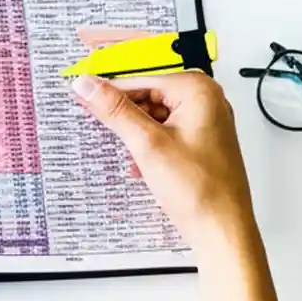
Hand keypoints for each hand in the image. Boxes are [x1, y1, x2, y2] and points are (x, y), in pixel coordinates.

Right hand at [71, 27, 257, 255]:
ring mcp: (201, 121)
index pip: (141, 70)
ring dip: (127, 119)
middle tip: (84, 92)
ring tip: (103, 126)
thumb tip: (86, 84)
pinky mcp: (195, 140)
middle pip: (147, 82)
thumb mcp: (147, 144)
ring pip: (152, 106)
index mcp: (198, 90)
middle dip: (115, 91)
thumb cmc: (199, 190)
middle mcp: (203, 99)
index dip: (106, 69)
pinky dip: (140, 136)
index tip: (79, 70)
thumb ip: (114, 110)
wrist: (222, 231)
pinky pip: (159, 125)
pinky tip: (130, 158)